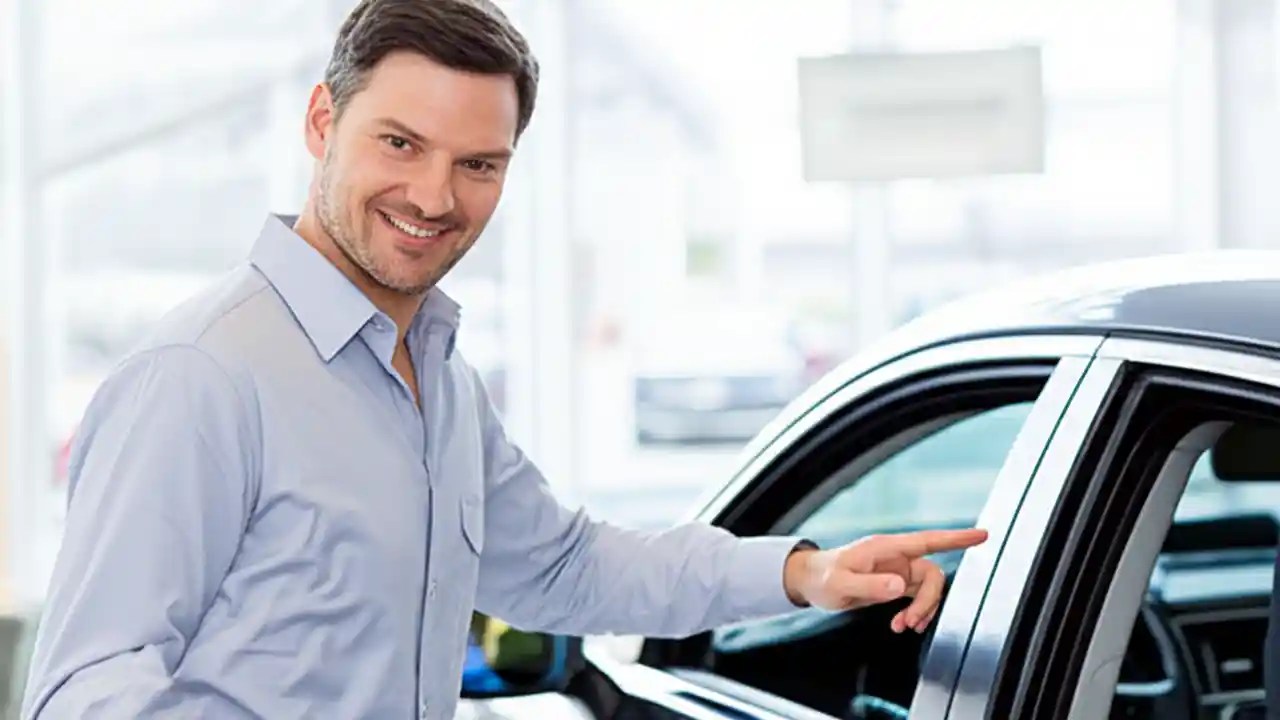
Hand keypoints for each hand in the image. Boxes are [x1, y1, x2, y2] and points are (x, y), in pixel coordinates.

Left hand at [783, 528, 988, 632]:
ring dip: (922, 610)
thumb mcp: (841, 584)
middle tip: (909, 623)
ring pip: (928, 589)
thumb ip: (870, 585)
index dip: (956, 538)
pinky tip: (901, 624)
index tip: (982, 536)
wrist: (811, 582)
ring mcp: (897, 570)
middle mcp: (896, 557)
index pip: (928, 540)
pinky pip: (918, 597)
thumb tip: (900, 586)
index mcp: (886, 548)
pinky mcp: (895, 583)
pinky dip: (916, 613)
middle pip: (933, 574)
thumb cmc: (823, 577)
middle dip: (927, 601)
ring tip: (902, 626)